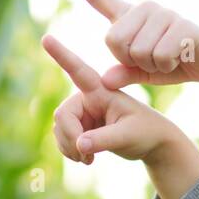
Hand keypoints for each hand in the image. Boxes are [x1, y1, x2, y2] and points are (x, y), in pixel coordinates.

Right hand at [42, 33, 180, 163]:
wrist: (152, 143)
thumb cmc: (146, 132)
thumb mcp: (128, 136)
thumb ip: (104, 140)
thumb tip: (80, 145)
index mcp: (102, 91)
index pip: (78, 70)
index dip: (61, 55)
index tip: (46, 37)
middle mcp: (88, 98)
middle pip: (62, 116)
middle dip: (70, 138)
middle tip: (85, 158)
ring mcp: (83, 113)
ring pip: (59, 129)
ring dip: (70, 148)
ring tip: (89, 160)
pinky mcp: (81, 127)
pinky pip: (63, 139)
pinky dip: (70, 151)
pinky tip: (87, 159)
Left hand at [60, 0, 198, 90]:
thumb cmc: (175, 65)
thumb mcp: (144, 72)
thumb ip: (123, 74)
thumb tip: (104, 80)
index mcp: (130, 17)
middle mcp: (144, 8)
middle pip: (113, 41)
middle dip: (130, 60)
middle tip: (153, 59)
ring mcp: (163, 13)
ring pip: (137, 51)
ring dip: (152, 65)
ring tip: (169, 58)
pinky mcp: (180, 24)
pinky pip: (159, 56)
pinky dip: (167, 66)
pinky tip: (181, 57)